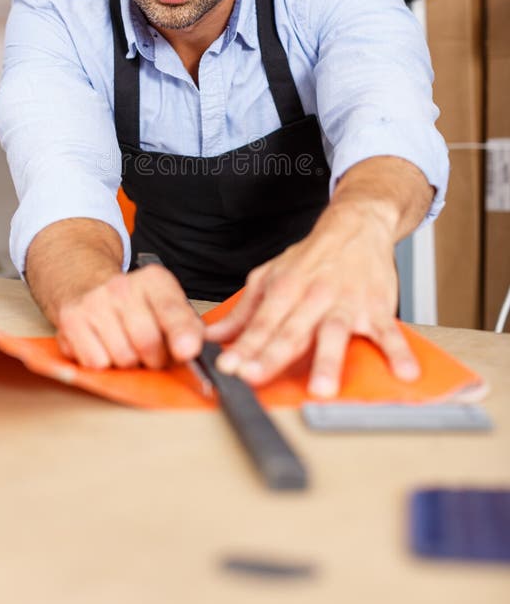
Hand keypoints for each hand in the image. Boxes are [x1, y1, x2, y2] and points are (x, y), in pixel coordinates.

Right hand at [55, 264, 203, 369]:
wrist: (87, 284)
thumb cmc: (135, 305)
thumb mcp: (168, 305)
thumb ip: (187, 326)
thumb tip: (192, 349)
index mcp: (154, 280)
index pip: (170, 309)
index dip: (181, 333)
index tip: (186, 351)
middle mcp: (122, 286)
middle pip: (146, 341)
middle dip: (155, 359)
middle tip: (154, 355)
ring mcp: (94, 301)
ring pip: (122, 357)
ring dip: (129, 364)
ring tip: (128, 348)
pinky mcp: (71, 320)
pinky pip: (96, 363)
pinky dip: (104, 364)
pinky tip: (105, 347)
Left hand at [205, 204, 419, 396]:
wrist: (357, 227)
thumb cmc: (312, 258)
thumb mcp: (270, 276)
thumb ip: (243, 311)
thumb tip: (212, 336)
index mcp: (286, 289)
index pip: (262, 323)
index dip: (246, 346)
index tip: (230, 367)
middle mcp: (314, 296)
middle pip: (291, 330)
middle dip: (272, 355)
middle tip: (256, 378)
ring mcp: (347, 303)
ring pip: (335, 333)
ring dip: (328, 360)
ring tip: (321, 389)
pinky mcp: (377, 308)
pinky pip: (389, 333)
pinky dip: (397, 352)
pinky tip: (403, 373)